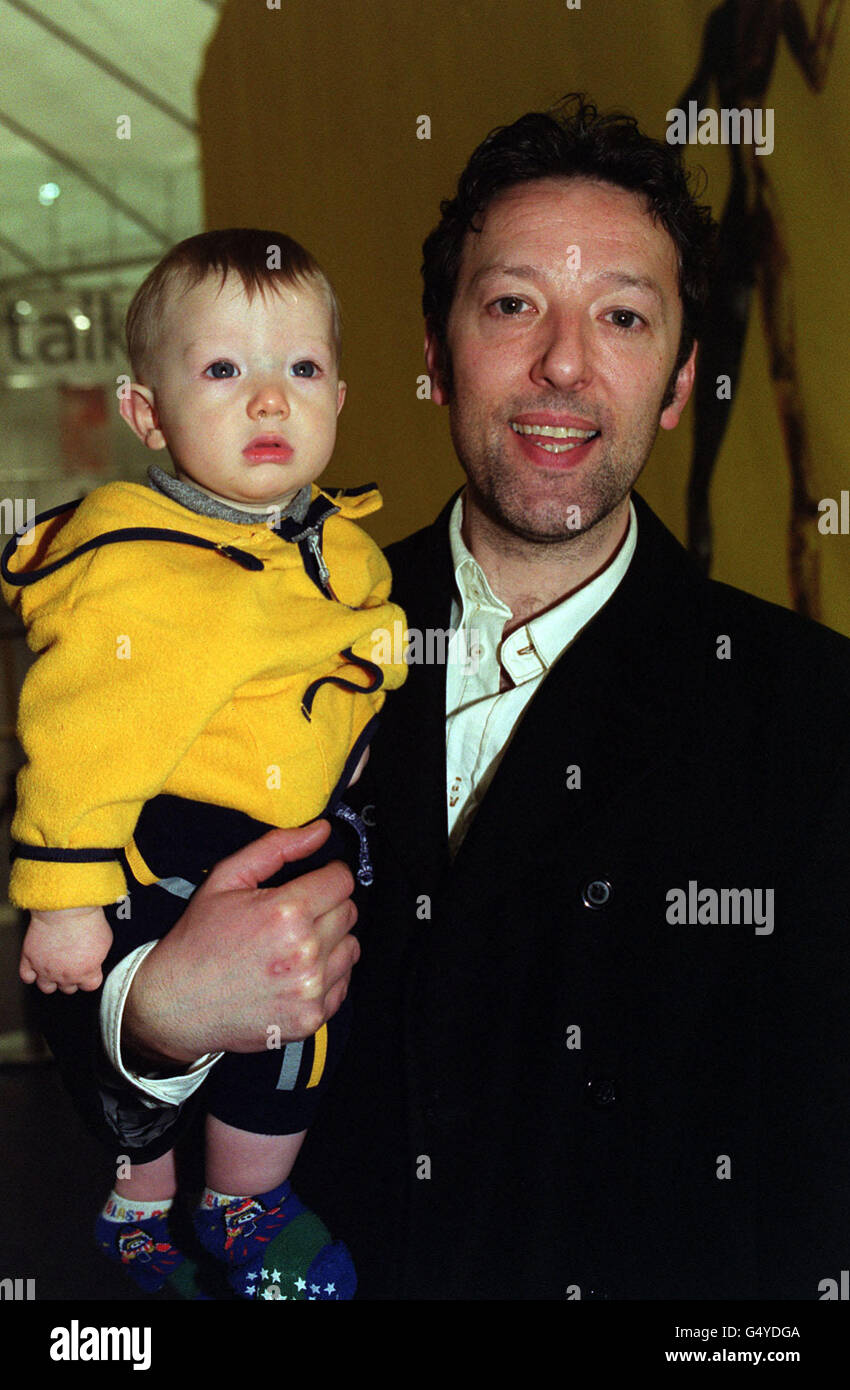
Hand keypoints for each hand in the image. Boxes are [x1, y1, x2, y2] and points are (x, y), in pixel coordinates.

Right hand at [20, 906, 113, 993]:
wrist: (65, 909)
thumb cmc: (87, 921)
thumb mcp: (105, 941)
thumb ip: (98, 957)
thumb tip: (94, 960)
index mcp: (86, 973)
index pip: (90, 986)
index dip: (90, 976)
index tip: (89, 967)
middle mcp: (65, 976)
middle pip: (68, 988)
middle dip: (71, 977)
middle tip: (72, 963)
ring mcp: (45, 969)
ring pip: (47, 987)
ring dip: (51, 980)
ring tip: (55, 966)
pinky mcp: (30, 959)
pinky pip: (26, 976)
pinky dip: (31, 973)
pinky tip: (38, 965)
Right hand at [123, 819, 359, 1065]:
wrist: (175, 1006)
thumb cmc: (199, 938)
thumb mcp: (226, 879)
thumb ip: (277, 847)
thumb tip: (322, 829)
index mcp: (286, 912)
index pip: (342, 879)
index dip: (327, 875)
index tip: (311, 882)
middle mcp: (305, 953)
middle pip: (349, 911)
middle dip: (327, 906)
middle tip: (295, 915)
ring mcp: (310, 990)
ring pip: (351, 947)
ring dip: (331, 941)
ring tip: (294, 945)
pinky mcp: (311, 1019)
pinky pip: (343, 983)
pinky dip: (327, 976)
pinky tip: (295, 973)